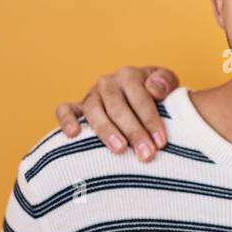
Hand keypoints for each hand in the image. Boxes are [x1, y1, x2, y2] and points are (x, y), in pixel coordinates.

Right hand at [54, 65, 178, 160]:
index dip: (151, 120)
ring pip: (94, 111)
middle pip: (118, 107)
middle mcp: (108, 83)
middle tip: (146, 154)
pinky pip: (65, 110)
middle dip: (134, 132)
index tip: (161, 143)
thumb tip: (154, 89)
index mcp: (130, 76)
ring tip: (119, 149)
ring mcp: (91, 95)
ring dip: (106, 131)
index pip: (140, 98)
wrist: (139, 96)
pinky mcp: (77, 108)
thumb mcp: (167, 84)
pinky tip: (73, 134)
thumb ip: (165, 82)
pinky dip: (66, 120)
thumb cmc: (156, 96)